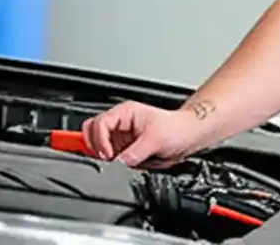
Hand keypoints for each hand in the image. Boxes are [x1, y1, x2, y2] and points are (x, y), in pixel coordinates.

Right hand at [80, 100, 208, 167]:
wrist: (188, 136)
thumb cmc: (176, 128)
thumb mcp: (155, 139)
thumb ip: (135, 153)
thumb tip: (119, 163)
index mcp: (124, 113)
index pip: (99, 124)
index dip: (99, 141)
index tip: (107, 155)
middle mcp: (119, 124)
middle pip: (90, 132)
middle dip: (95, 147)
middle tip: (105, 159)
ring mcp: (120, 138)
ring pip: (97, 146)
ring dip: (103, 156)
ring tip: (115, 163)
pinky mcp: (124, 151)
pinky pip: (109, 158)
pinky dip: (110, 164)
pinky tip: (120, 166)